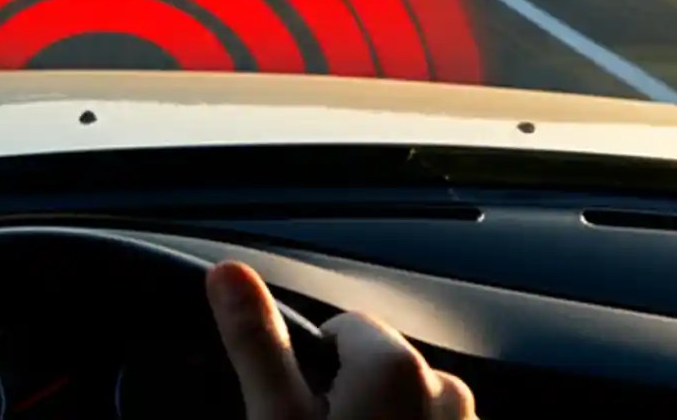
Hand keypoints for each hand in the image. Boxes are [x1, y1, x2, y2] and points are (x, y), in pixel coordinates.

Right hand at [206, 261, 475, 419]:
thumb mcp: (277, 418)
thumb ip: (257, 341)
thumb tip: (227, 271)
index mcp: (397, 365)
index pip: (345, 328)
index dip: (315, 370)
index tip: (304, 412)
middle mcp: (450, 391)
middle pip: (381, 366)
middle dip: (351, 398)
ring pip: (412, 405)